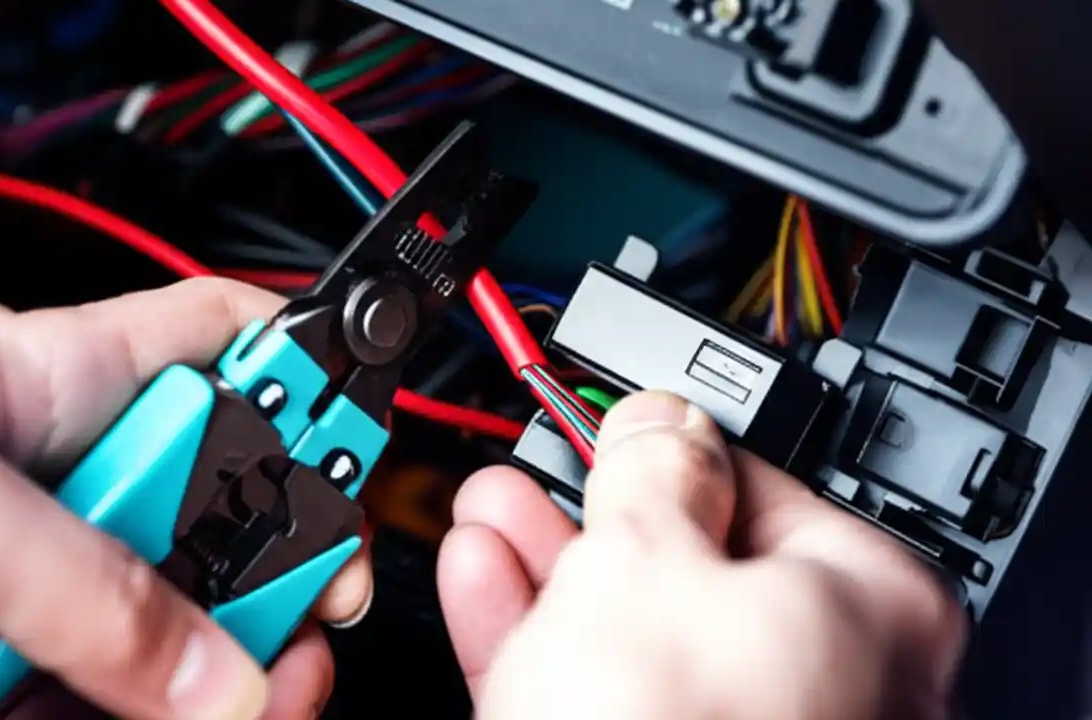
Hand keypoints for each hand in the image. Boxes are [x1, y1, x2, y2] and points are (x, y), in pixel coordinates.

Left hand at [0, 278, 371, 719]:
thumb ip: (101, 593)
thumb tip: (222, 676)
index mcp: (47, 380)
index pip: (221, 346)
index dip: (307, 378)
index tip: (362, 448)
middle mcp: (52, 484)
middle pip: (219, 515)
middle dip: (270, 570)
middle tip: (294, 624)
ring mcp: (25, 587)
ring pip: (165, 633)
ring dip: (200, 679)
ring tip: (224, 707)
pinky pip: (94, 703)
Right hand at [439, 391, 965, 718]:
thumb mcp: (649, 556)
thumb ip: (651, 469)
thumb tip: (659, 421)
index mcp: (865, 609)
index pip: (762, 482)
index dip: (669, 441)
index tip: (608, 419)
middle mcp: (818, 685)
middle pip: (686, 558)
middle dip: (590, 505)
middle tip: (536, 464)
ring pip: (626, 625)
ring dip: (546, 561)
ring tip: (487, 509)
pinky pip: (588, 684)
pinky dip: (532, 629)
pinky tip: (482, 578)